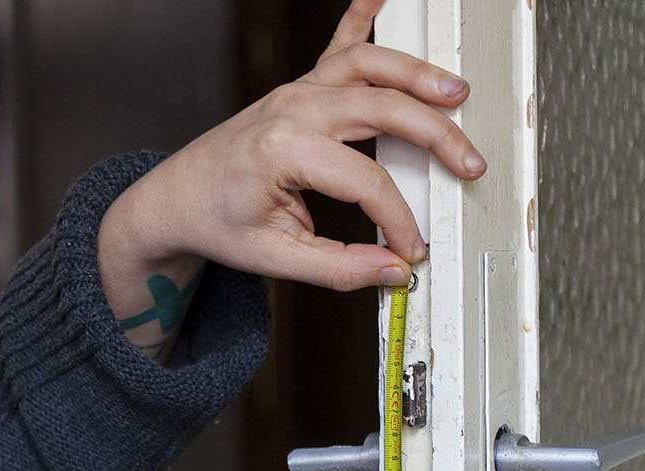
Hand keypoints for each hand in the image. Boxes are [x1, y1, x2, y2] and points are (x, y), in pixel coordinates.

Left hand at [97, 0, 485, 358]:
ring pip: (371, 67)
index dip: (398, 218)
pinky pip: (338, 43)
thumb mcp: (274, 257)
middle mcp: (292, 109)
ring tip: (457, 95)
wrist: (175, 197)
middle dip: (436, 137)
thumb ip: (338, 267)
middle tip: (468, 163)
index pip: (366, 181)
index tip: (410, 246)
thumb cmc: (216, 220)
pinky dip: (363, 17)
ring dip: (418, 77)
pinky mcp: (299, 86)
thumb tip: (390, 271)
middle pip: (383, 110)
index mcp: (283, 151)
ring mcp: (296, 90)